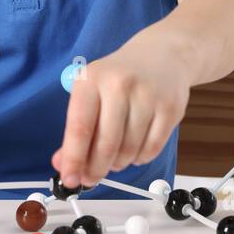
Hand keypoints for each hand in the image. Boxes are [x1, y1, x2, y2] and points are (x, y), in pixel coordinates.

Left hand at [52, 34, 192, 188]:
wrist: (163, 54)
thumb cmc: (120, 78)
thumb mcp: (91, 92)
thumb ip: (76, 129)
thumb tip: (62, 164)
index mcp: (93, 79)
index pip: (80, 127)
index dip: (74, 158)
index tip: (70, 179)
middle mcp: (120, 84)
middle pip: (106, 144)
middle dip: (97, 168)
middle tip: (92, 177)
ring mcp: (148, 96)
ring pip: (129, 150)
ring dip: (119, 163)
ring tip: (116, 156)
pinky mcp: (170, 108)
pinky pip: (151, 150)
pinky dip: (139, 158)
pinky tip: (135, 149)